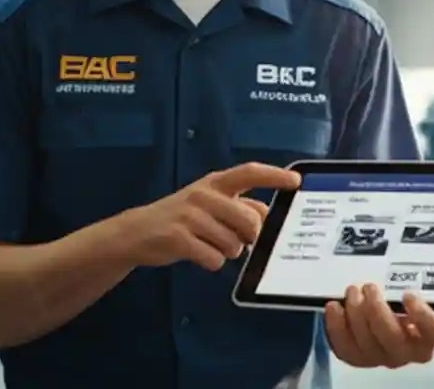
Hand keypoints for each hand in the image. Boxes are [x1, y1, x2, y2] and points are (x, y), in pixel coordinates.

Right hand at [123, 162, 299, 270]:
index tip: (296, 181)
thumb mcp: (209, 203)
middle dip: (250, 237)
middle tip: (238, 239)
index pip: (250, 173)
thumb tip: (267, 216)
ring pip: (233, 244)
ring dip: (228, 252)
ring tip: (210, 244)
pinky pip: (214, 259)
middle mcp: (204, 194)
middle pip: (250, 220)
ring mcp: (190, 216)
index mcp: (215, 182)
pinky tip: (198, 254)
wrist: (137, 232)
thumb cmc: (182, 218)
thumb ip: (238, 206)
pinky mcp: (179, 238)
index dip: (274, 176)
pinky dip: (211, 262)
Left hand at [324, 283, 433, 368]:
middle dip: (378, 313)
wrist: (385, 314)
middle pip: (394, 340)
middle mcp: (409, 352)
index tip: (409, 294)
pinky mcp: (357, 356)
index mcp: (432, 337)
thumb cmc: (417, 305)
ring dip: (356, 316)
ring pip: (367, 344)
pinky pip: (345, 349)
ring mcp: (381, 356)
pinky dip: (336, 328)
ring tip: (353, 290)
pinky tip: (334, 306)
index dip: (423, 317)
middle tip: (370, 286)